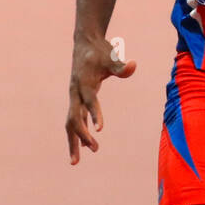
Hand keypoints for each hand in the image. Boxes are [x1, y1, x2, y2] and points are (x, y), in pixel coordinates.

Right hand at [66, 36, 135, 164]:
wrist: (84, 42)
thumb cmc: (100, 51)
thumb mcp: (112, 56)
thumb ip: (121, 66)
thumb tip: (133, 66)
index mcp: (83, 83)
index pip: (89, 102)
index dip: (94, 115)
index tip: (100, 131)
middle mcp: (75, 92)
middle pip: (74, 118)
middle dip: (81, 135)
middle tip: (95, 149)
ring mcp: (74, 97)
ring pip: (70, 123)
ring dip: (74, 142)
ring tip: (76, 162)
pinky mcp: (77, 99)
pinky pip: (75, 120)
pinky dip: (77, 134)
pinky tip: (82, 147)